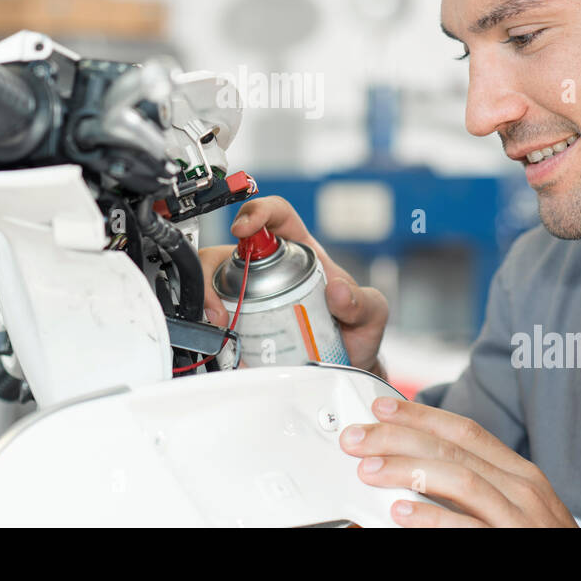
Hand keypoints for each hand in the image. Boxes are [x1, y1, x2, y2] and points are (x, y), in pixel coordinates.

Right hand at [196, 195, 388, 371]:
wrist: (349, 368)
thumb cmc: (358, 332)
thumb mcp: (372, 313)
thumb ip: (364, 302)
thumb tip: (337, 291)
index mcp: (302, 252)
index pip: (276, 215)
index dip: (257, 212)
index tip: (244, 228)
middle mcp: (271, 269)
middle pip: (229, 250)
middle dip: (213, 268)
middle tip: (221, 298)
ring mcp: (253, 297)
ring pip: (214, 284)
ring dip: (207, 302)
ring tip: (221, 326)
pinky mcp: (243, 325)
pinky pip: (218, 320)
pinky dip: (213, 331)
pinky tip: (225, 345)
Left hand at [340, 397, 577, 526]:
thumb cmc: (532, 540)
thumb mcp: (509, 506)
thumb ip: (468, 482)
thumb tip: (412, 463)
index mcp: (519, 473)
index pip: (464, 430)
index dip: (420, 415)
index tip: (381, 407)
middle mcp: (522, 490)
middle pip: (454, 448)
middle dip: (398, 437)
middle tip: (357, 438)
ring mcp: (519, 520)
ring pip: (460, 479)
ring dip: (408, 470)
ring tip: (369, 471)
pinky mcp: (510, 545)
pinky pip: (467, 528)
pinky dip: (432, 518)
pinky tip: (400, 513)